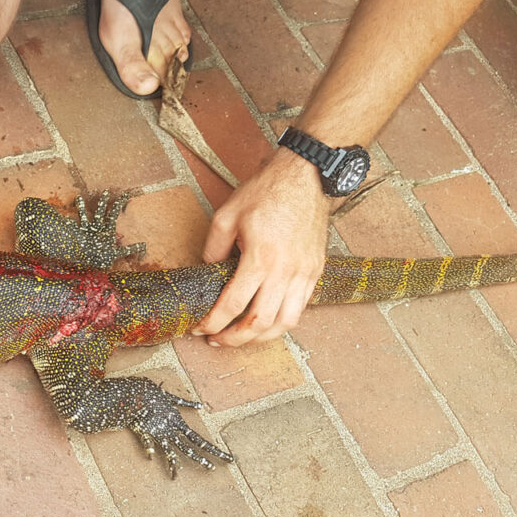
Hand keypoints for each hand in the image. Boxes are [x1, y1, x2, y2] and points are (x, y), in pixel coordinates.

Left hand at [194, 151, 329, 345]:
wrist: (306, 176)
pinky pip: (301, 308)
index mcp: (261, 259)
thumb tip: (207, 271)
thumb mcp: (227, 215)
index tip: (200, 328)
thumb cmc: (267, 191)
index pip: (233, 305)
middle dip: (235, 339)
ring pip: (286, 323)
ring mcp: (305, 273)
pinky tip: (265, 320)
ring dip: (261, 337)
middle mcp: (286, 272)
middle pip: (260, 323)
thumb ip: (213, 248)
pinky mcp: (316, 271)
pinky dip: (282, 321)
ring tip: (241, 337)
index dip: (214, 322)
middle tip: (217, 340)